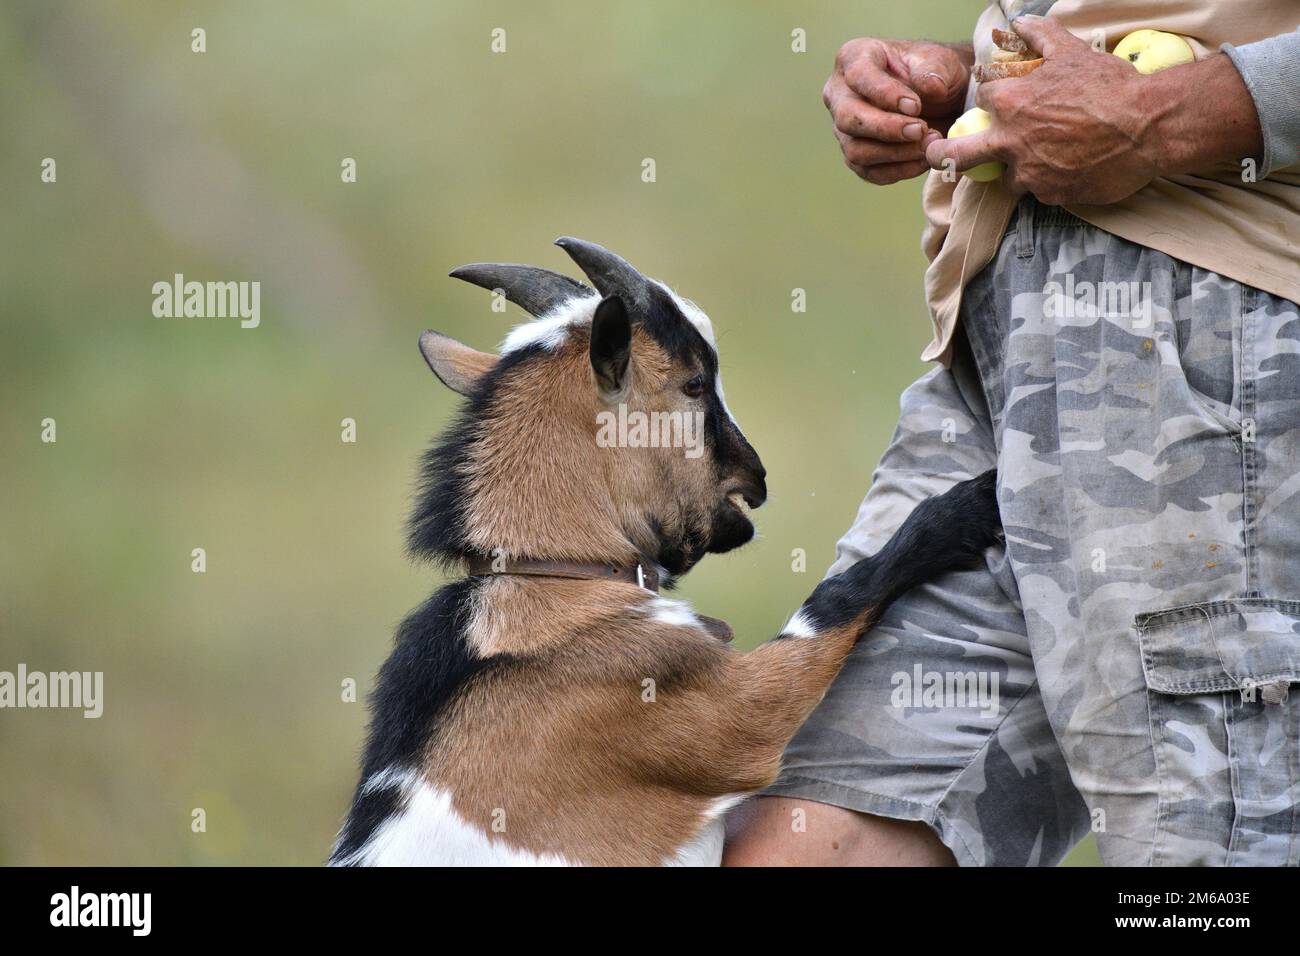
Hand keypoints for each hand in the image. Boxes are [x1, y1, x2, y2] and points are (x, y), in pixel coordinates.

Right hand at [825, 37, 972, 184]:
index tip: (916, 106)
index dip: (885, 94)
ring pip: (855, 151)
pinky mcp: (856, 154)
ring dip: (894, 154)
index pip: (858, 76)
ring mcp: (844, 128)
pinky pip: (868, 172)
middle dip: (886, 129)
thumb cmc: (933, 71)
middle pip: (848, 118)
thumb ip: (934, 69)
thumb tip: (931, 88)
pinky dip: (897, 171)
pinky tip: (923, 162)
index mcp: (854, 57)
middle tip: (921, 130)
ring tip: (928, 146)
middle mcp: (839, 94)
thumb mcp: (939, 59)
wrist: (941, 97)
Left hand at [924, 16, 1263, 205]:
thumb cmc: (1109, 86)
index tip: (998, 101)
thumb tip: (1022, 20)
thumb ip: (1042, 37)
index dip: (992, 98)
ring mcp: (1029, 173)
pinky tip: (1073, 166)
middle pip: (959, 154)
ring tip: (1048, 154)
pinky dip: (1051, 180)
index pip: (983, 100)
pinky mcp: (1050, 195)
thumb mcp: (1073, 53)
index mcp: (1011, 104)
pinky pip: (1041, 190)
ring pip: (1009, 175)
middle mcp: (1011, 142)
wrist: (1147, 126)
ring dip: (1019, 166)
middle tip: (936, 155)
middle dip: (941, 154)